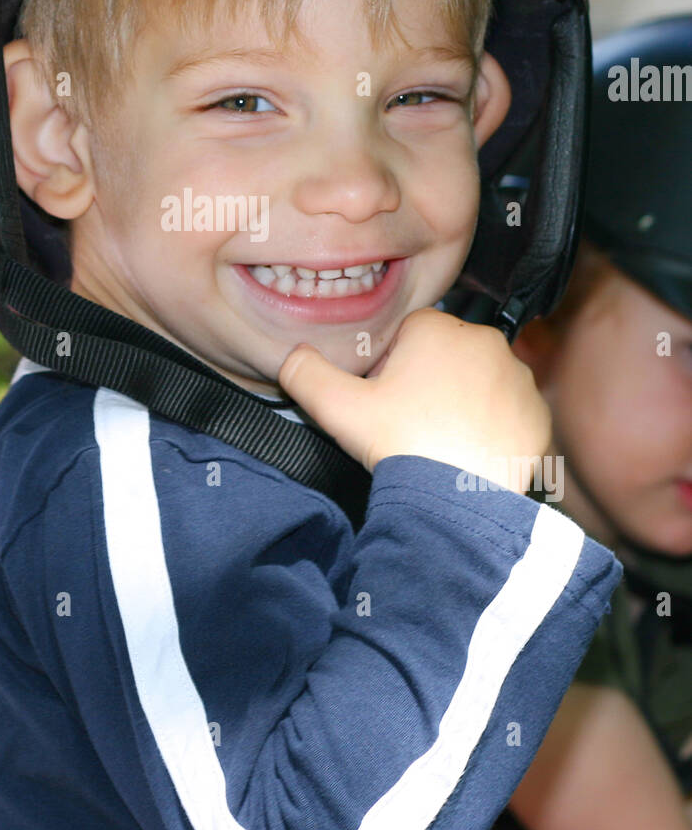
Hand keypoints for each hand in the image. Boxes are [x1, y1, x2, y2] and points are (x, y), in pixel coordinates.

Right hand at [277, 308, 550, 492]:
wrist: (457, 501)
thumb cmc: (402, 445)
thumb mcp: (338, 408)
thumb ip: (305, 373)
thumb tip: (293, 357)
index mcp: (439, 328)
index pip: (409, 332)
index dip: (391, 364)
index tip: (385, 397)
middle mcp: (486, 342)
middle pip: (445, 354)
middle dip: (429, 379)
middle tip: (408, 420)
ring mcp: (518, 378)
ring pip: (479, 380)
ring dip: (463, 400)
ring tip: (439, 438)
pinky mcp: (537, 414)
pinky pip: (510, 411)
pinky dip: (493, 426)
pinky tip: (470, 450)